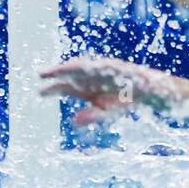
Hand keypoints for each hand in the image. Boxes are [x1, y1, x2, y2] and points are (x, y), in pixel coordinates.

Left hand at [39, 57, 158, 126]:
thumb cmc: (125, 101)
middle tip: (41, 75)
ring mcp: (99, 71)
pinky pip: (96, 65)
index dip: (53, 88)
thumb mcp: (107, 112)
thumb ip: (91, 117)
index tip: (40, 92)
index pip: (65, 87)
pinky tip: (76, 68)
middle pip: (69, 75)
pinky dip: (89, 67)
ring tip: (56, 70)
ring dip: (69, 68)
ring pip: (80, 67)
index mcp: (86, 89)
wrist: (148, 92)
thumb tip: (74, 122)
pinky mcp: (111, 66)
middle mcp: (90, 78)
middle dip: (56, 74)